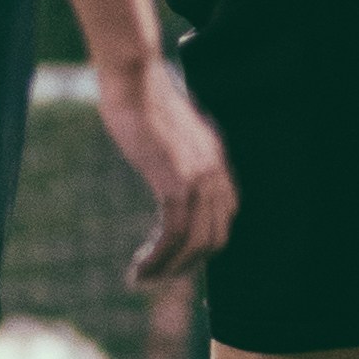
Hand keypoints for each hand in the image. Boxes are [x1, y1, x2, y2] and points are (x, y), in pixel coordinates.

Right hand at [94, 48, 234, 280]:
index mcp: (217, 160)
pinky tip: (139, 268)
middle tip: (159, 278)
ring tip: (144, 281)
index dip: (203, 244)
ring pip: (195, 243)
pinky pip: (174, 234)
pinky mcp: (176, 182)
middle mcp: (217, 172)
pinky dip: (158, 258)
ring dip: (170, 270)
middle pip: (215, 237)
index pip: (224, 216)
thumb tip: (164, 165)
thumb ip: (175, 154)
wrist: (134, 78)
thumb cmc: (140, 98)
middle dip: (187, 265)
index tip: (177, 258)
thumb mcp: (168, 133)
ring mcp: (200, 178)